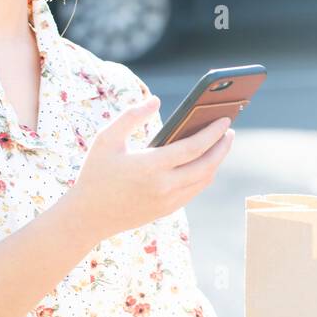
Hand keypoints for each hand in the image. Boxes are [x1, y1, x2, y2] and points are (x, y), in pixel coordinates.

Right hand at [66, 96, 233, 242]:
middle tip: (229, 131)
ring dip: (216, 162)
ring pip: (204, 180)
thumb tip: (156, 100)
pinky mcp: (167, 210)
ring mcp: (167, 201)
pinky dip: (203, 175)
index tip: (225, 121)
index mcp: (150, 166)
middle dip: (222, 147)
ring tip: (219, 144)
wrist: (87, 216)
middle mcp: (164, 186)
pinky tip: (204, 161)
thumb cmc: (95, 173)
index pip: (193, 148)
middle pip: (207, 165)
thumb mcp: (106, 139)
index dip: (213, 133)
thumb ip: (130, 116)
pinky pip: (194, 190)